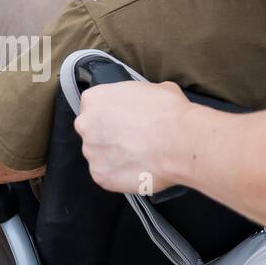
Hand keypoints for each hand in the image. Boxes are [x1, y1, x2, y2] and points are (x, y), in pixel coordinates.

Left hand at [74, 80, 191, 193]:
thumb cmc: (168, 113)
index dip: (111, 115)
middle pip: (93, 132)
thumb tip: (146, 102)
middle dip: (109, 136)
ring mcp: (91, 153)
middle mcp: (86, 125)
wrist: (179, 142)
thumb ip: (138, 97)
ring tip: (139, 155)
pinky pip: (108, 176)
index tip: (123, 120)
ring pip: (100, 155)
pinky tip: (139, 168)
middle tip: (132, 139)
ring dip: (115, 156)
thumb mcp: (154, 88)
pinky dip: (121, 175)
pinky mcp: (101, 176)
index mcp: (94, 99)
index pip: (94, 107)